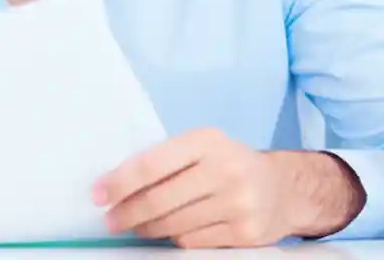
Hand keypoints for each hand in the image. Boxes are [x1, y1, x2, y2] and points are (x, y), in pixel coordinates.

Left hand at [93, 128, 363, 248]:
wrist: (284, 188)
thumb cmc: (230, 165)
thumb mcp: (204, 148)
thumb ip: (167, 161)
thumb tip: (117, 185)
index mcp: (207, 141)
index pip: (152, 164)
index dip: (120, 182)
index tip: (98, 194)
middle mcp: (225, 170)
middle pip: (159, 200)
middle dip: (127, 213)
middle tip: (110, 219)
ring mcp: (238, 203)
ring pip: (173, 225)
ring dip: (147, 229)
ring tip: (136, 225)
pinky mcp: (246, 233)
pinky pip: (193, 241)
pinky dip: (175, 238)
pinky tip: (170, 231)